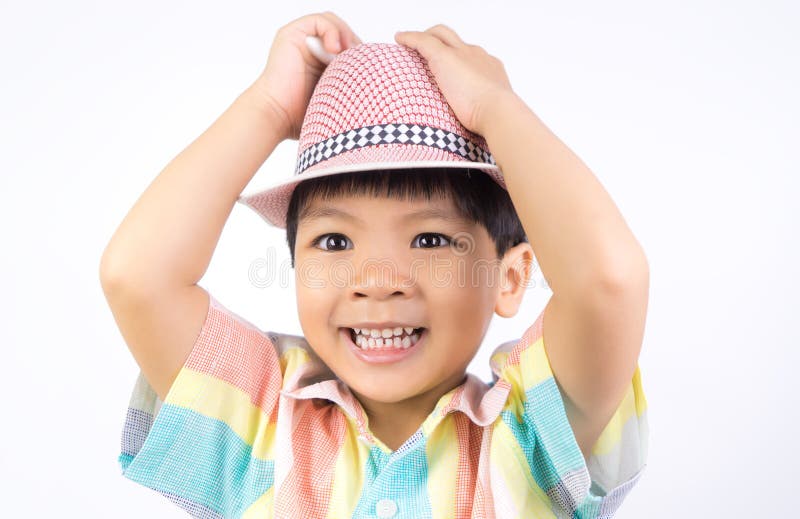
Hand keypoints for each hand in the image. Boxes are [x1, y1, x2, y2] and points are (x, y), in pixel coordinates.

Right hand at [248, 12, 361, 140]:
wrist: (277, 116)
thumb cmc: (302, 115)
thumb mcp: (335, 99)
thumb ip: (351, 88)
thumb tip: (380, 89)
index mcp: (320, 61)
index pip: (348, 44)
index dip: (360, 52)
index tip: (368, 69)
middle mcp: (310, 47)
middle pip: (342, 31)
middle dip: (355, 43)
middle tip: (362, 61)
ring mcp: (300, 39)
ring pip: (332, 22)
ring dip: (345, 35)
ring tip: (349, 55)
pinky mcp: (291, 34)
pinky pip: (320, 21)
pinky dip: (332, 31)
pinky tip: (336, 50)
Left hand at [394, 25, 514, 136]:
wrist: (498, 111)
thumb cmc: (496, 118)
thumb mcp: (490, 110)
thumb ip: (482, 111)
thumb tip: (475, 125)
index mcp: (489, 68)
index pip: (471, 56)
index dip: (458, 58)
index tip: (450, 69)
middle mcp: (476, 55)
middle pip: (455, 39)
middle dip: (440, 40)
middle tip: (427, 49)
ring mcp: (460, 54)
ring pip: (440, 35)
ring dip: (425, 39)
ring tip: (410, 45)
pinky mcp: (443, 57)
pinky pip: (422, 40)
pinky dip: (410, 38)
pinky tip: (399, 39)